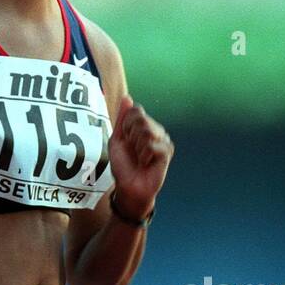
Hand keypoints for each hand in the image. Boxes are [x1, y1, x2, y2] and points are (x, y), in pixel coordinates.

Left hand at [107, 94, 173, 219]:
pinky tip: (145, 163)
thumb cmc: (123, 165)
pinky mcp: (167, 152)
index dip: (125, 126)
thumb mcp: (117, 139)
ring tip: (139, 157)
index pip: (135, 111)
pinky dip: (143, 155)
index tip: (125, 140)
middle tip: (133, 151)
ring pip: (146, 131)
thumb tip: (127, 97)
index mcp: (145, 125)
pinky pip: (152, 145)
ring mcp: (163, 141)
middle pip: (140, 119)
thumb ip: (122, 118)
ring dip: (136, 147)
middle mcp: (156, 130)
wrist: (128, 187)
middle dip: (130, 136)